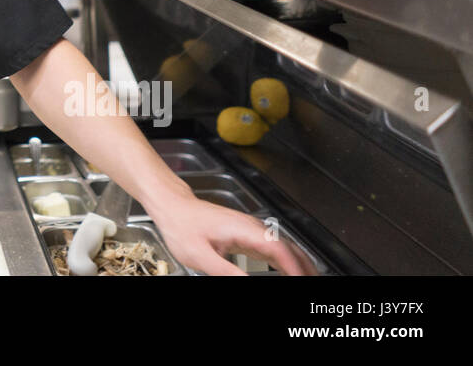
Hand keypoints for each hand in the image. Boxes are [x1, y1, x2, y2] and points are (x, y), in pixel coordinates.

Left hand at [149, 190, 318, 275]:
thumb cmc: (181, 226)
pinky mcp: (247, 235)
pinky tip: (290, 272)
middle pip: (289, 248)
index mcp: (244, 230)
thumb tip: (248, 284)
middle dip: (306, 267)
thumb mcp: (200, 255)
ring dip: (300, 264)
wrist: (173, 206)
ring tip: (310, 279)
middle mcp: (253, 228)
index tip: (305, 281)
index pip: (280, 250)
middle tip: (316, 282)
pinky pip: (274, 249)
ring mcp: (251, 231)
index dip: (296, 268)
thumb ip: (227, 272)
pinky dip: (287, 262)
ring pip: (285, 248)